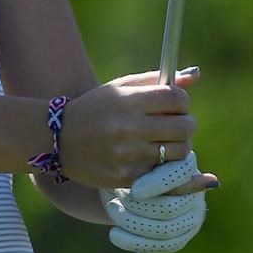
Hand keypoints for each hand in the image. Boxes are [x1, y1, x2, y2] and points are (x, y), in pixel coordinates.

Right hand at [57, 67, 211, 188]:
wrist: (58, 140)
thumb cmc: (95, 109)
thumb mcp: (120, 88)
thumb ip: (156, 81)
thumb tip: (194, 74)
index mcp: (127, 100)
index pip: (176, 98)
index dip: (182, 101)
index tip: (176, 104)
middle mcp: (128, 127)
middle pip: (185, 128)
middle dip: (186, 125)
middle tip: (176, 125)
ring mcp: (128, 155)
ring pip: (179, 153)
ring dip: (179, 148)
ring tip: (165, 143)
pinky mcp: (126, 178)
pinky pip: (165, 176)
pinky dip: (167, 168)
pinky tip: (158, 161)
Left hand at [101, 150, 211, 252]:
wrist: (123, 184)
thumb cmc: (128, 165)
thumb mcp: (133, 160)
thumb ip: (143, 161)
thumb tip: (167, 170)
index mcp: (187, 165)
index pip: (180, 175)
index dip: (158, 184)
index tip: (134, 191)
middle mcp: (195, 193)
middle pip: (169, 208)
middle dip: (139, 207)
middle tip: (116, 198)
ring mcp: (191, 217)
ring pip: (164, 229)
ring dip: (133, 223)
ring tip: (112, 209)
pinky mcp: (180, 237)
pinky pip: (161, 245)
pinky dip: (135, 242)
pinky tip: (114, 234)